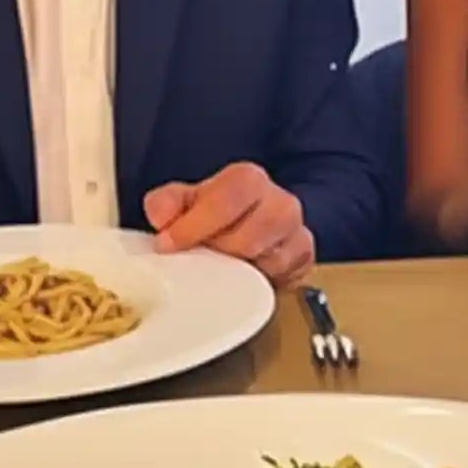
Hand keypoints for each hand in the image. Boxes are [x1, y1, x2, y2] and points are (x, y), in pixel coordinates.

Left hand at [143, 162, 313, 286]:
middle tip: (196, 259)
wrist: (255, 220)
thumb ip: (167, 203)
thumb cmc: (218, 213)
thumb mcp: (186, 201)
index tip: (169, 244)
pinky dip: (254, 286)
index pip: (228, 199)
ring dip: (233, 274)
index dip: (195, 224)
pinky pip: (279, 283)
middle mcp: (282, 205)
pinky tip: (239, 277)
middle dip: (214, 254)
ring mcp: (298, 236)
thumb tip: (161, 217)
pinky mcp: (305, 264)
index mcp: (250, 180)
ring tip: (217, 268)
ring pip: (263, 267)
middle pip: (246, 240)